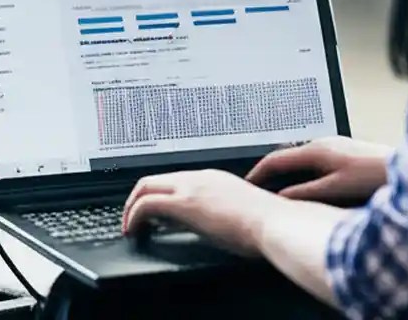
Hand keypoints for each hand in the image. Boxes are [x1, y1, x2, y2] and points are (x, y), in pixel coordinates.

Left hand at [123, 169, 279, 256]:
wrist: (278, 224)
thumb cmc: (269, 225)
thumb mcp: (237, 214)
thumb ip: (215, 214)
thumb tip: (200, 225)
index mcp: (213, 178)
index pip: (174, 180)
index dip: (158, 195)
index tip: (152, 213)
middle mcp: (199, 177)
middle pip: (153, 179)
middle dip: (136, 198)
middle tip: (131, 217)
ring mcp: (191, 187)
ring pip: (145, 187)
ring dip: (131, 207)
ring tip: (130, 226)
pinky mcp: (185, 203)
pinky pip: (146, 205)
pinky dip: (134, 217)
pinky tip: (135, 231)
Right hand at [245, 136, 390, 203]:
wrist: (404, 168)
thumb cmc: (375, 176)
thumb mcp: (334, 189)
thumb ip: (304, 193)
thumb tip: (281, 198)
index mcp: (315, 150)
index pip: (274, 159)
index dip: (256, 173)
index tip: (245, 184)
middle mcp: (321, 143)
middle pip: (285, 157)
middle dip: (269, 173)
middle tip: (258, 188)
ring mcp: (333, 146)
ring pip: (299, 159)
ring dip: (286, 173)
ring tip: (278, 190)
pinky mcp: (343, 152)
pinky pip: (313, 161)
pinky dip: (301, 172)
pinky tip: (306, 185)